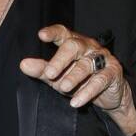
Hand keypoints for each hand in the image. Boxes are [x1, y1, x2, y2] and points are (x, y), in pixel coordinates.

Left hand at [20, 23, 135, 134]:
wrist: (108, 96)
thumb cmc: (79, 81)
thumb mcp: (58, 77)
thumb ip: (42, 70)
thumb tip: (23, 64)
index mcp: (74, 43)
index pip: (63, 33)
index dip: (53, 33)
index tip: (42, 36)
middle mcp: (88, 47)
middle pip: (74, 46)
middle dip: (60, 60)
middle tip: (49, 74)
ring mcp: (102, 59)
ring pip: (87, 64)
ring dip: (74, 77)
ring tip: (62, 88)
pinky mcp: (113, 73)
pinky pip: (100, 80)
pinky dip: (87, 92)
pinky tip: (76, 102)